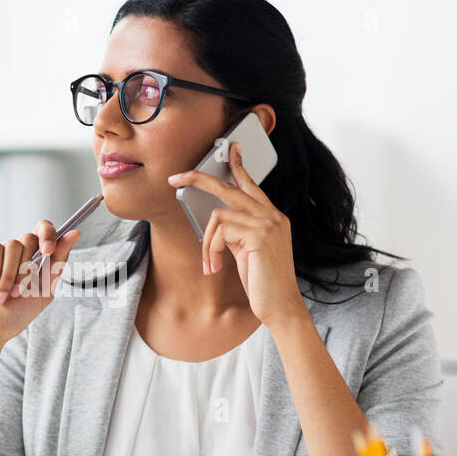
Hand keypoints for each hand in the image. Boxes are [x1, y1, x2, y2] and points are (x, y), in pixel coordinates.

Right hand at [0, 220, 81, 343]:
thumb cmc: (14, 314)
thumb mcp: (44, 290)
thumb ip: (58, 263)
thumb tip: (75, 233)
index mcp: (31, 258)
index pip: (42, 230)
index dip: (48, 234)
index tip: (49, 250)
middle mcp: (13, 252)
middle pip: (29, 238)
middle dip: (28, 268)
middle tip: (19, 291)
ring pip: (12, 245)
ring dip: (11, 275)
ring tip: (3, 296)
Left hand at [167, 142, 308, 329]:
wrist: (281, 306)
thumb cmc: (263, 282)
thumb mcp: (247, 251)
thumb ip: (237, 232)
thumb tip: (216, 221)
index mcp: (272, 218)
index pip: (252, 185)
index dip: (239, 166)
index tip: (230, 149)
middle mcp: (273, 216)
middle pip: (230, 188)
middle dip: (199, 179)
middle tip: (175, 179)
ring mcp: (268, 224)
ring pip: (219, 215)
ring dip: (207, 242)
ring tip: (211, 264)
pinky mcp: (259, 235)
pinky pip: (220, 231)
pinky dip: (211, 249)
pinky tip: (215, 267)